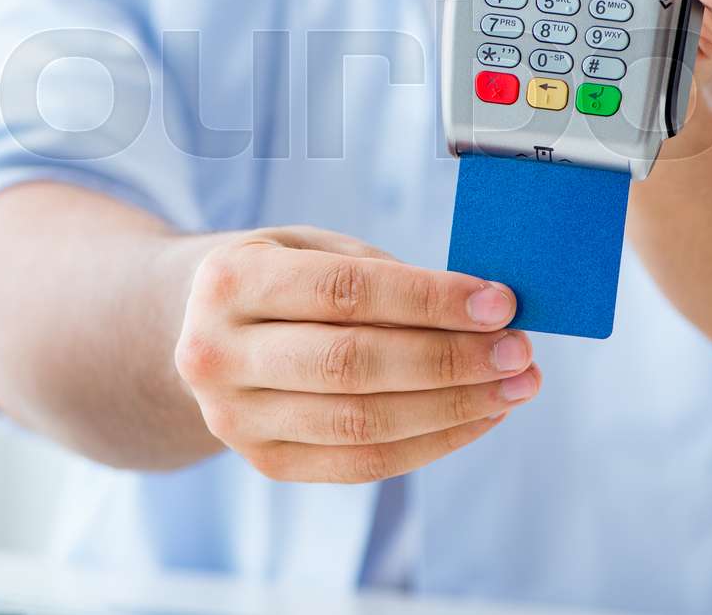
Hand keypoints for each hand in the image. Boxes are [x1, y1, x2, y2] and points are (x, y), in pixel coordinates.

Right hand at [173, 225, 538, 482]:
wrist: (193, 330)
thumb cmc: (277, 277)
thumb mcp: (309, 246)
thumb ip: (381, 274)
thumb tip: (481, 310)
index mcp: (227, 281)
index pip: (343, 293)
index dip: (429, 300)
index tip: (499, 302)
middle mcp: (217, 354)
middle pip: (352, 364)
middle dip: (449, 358)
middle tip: (518, 349)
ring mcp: (234, 418)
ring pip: (361, 423)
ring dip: (453, 407)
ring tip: (514, 386)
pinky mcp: (264, 462)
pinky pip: (361, 464)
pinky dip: (432, 442)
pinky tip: (479, 416)